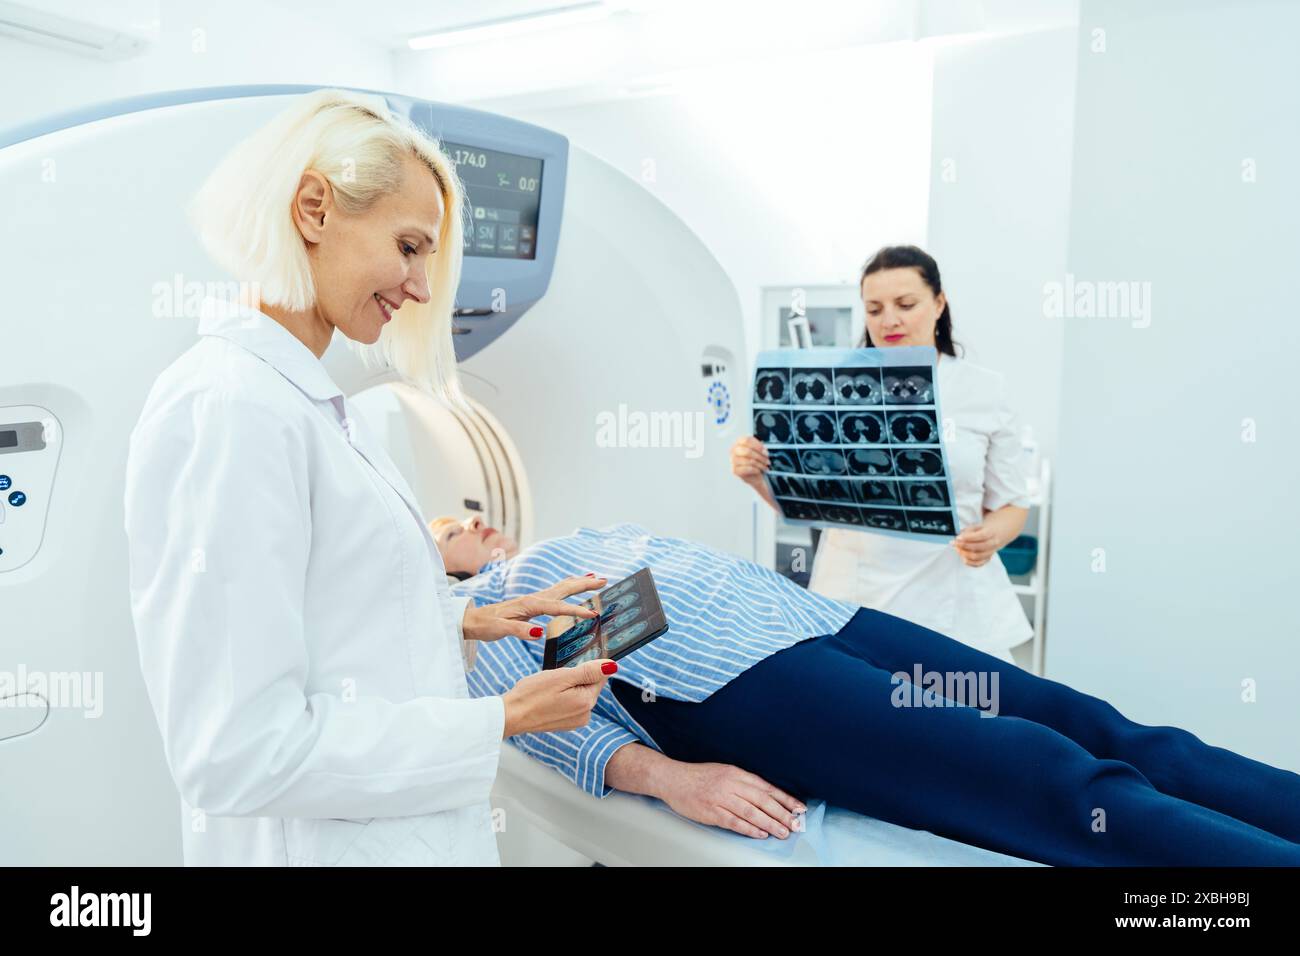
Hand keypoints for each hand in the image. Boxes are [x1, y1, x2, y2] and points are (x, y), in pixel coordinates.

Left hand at [463, 574, 606, 642]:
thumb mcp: (500, 630)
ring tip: (597, 579)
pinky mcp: (533, 602)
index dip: (576, 611)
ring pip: (562, 587)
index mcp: (529, 604)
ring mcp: (534, 599)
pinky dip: (569, 587)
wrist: (472, 619)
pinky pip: (557, 593)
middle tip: (605, 580)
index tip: (593, 614)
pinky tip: (574, 588)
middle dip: (585, 584)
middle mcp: (534, 598)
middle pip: (565, 588)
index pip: (558, 607)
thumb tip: (539, 633)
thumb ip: (520, 631)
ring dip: (580, 583)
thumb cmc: (486, 625)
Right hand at [501, 659, 616, 737]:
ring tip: (548, 688)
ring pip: (579, 694)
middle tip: (554, 678)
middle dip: (575, 678)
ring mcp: (575, 721)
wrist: (511, 716)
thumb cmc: (532, 694)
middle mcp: (585, 715)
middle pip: (589, 686)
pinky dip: (561, 697)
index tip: (569, 666)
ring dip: (567, 687)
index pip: (599, 677)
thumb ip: (588, 671)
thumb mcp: (561, 676)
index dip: (585, 667)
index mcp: (586, 702)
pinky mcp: (565, 724)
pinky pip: (570, 704)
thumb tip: (612, 666)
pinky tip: (547, 696)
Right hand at [660, 762, 805, 839]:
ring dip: (770, 823)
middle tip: (796, 824)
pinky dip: (749, 829)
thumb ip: (744, 782)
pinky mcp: (711, 811)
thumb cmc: (699, 776)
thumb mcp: (724, 771)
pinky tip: (760, 833)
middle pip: (762, 800)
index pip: (766, 787)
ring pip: (751, 812)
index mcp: (736, 773)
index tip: (799, 808)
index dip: (785, 798)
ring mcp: (721, 798)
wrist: (673, 779)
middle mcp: (731, 784)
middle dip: (782, 813)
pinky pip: (734, 822)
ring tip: (783, 832)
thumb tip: (767, 796)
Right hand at [730, 435, 769, 487]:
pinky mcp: (735, 470)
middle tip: (767, 461)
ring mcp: (734, 460)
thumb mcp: (758, 451)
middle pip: (748, 451)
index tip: (765, 452)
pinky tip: (759, 471)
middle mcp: (734, 450)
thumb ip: (760, 448)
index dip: (758, 446)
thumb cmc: (754, 460)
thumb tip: (764, 451)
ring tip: (765, 467)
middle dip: (760, 457)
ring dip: (760, 465)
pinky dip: (756, 470)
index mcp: (739, 442)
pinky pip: (748, 469)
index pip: (747, 440)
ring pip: (749, 461)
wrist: (752, 473)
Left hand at [952, 523, 1000, 566]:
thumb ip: (967, 531)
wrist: (995, 534)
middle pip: (979, 547)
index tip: (958, 538)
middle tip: (956, 544)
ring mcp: (991, 552)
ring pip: (978, 556)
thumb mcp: (976, 526)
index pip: (981, 536)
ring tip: (958, 549)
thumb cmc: (983, 530)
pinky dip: (970, 562)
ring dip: (965, 554)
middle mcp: (993, 543)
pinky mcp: (988, 559)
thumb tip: (959, 539)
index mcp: (991, 533)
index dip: (968, 538)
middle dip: (965, 546)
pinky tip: (963, 558)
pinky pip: (979, 563)